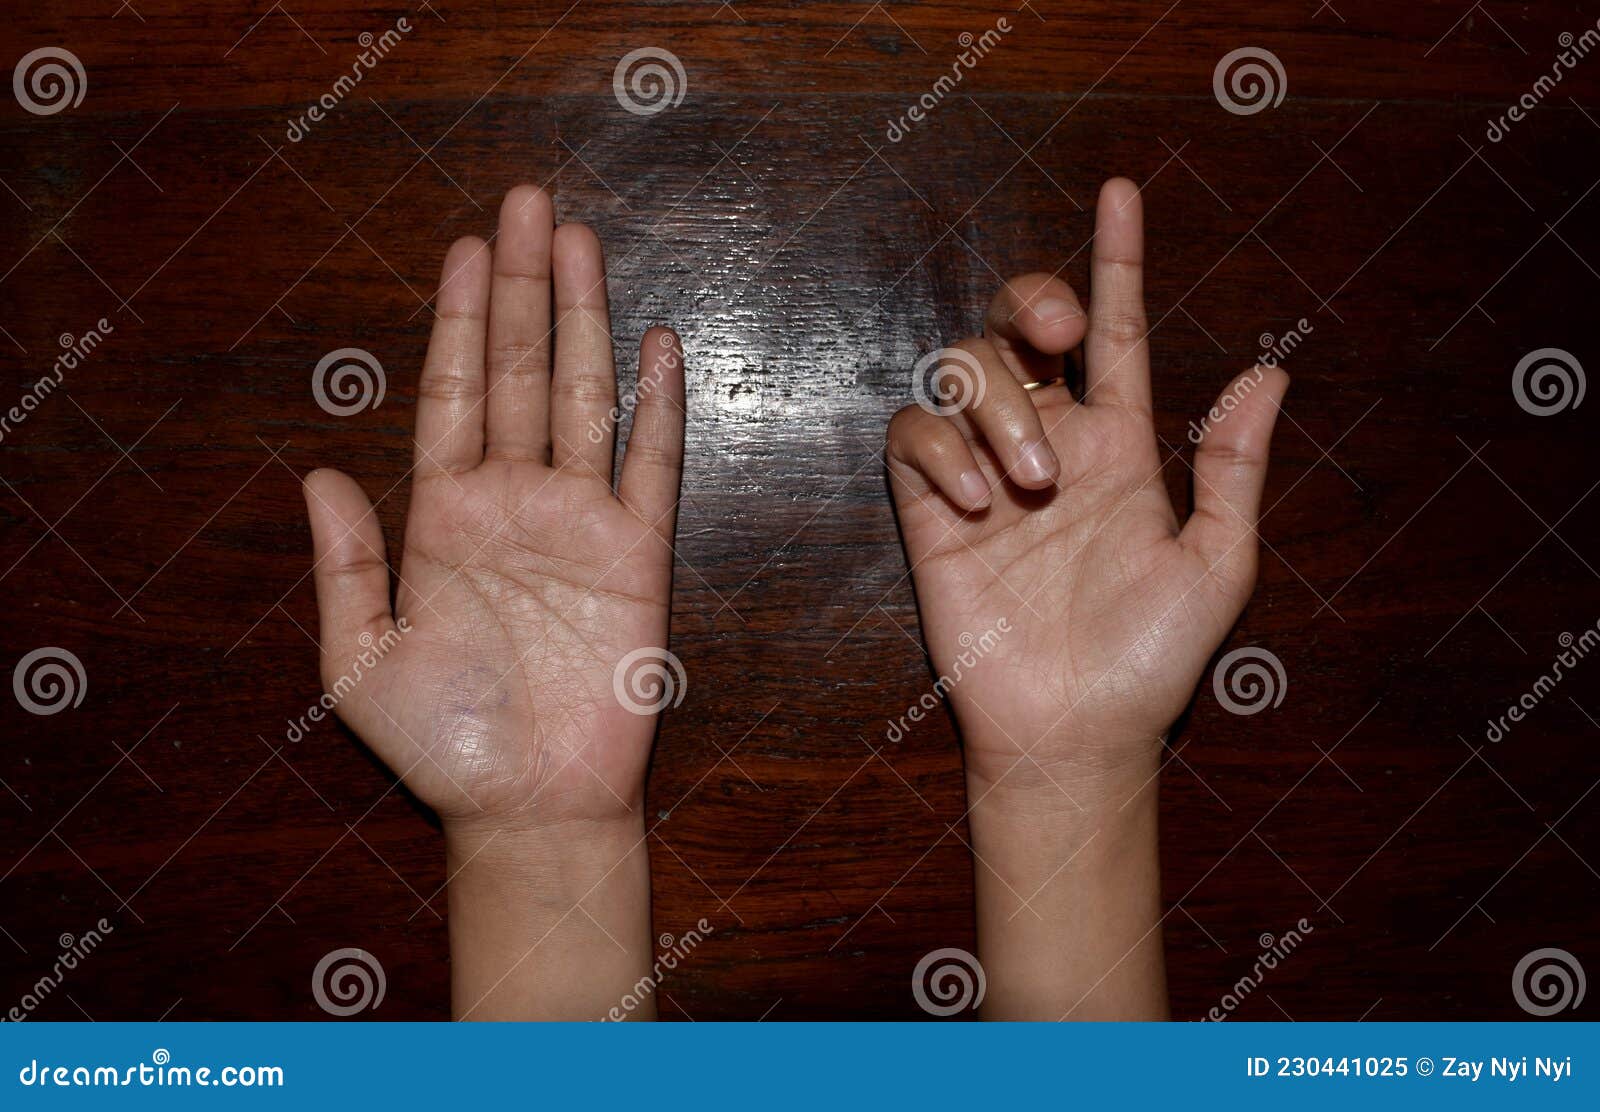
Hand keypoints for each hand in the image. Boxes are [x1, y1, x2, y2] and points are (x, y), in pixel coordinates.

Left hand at [302, 185, 685, 836]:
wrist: (530, 804)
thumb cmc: (442, 743)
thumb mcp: (360, 660)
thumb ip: (344, 565)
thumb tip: (319, 470)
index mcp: (444, 517)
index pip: (454, 394)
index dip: (460, 320)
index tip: (465, 248)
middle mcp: (514, 502)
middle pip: (521, 372)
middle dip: (522, 288)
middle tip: (526, 203)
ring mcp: (579, 521)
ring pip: (584, 397)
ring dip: (583, 320)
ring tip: (581, 244)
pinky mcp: (638, 554)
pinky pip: (653, 465)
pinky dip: (659, 407)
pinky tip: (659, 347)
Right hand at [887, 178, 1286, 800]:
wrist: (1073, 732)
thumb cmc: (1150, 658)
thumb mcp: (1217, 563)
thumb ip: (1233, 466)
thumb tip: (1272, 372)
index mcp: (1119, 446)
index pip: (1116, 333)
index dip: (1118, 260)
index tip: (1124, 191)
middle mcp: (1049, 444)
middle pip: (1019, 327)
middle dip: (1032, 300)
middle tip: (1057, 338)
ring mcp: (984, 473)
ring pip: (962, 370)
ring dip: (995, 406)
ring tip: (1026, 483)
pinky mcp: (929, 511)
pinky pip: (912, 437)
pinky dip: (939, 451)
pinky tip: (975, 506)